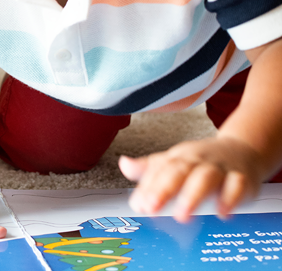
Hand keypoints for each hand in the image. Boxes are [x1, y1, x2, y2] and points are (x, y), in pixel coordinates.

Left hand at [120, 136, 265, 221]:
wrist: (242, 150)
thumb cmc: (201, 161)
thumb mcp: (173, 161)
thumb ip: (148, 169)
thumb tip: (124, 165)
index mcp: (178, 158)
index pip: (158, 170)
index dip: (147, 188)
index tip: (138, 205)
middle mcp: (197, 161)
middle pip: (178, 171)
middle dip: (163, 189)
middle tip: (151, 208)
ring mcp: (220, 169)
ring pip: (205, 178)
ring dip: (192, 196)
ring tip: (182, 215)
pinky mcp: (242, 179)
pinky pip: (237, 186)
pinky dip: (230, 198)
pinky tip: (222, 212)